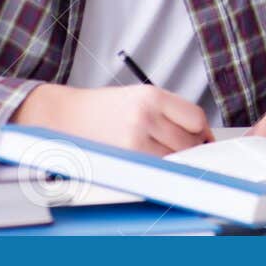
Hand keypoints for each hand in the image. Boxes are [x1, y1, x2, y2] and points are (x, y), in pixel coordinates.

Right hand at [15, 83, 213, 155]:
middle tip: (184, 150)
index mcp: (151, 96)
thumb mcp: (137, 97)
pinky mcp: (124, 158)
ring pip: (175, 157)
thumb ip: (167, 111)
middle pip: (189, 140)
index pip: (195, 117)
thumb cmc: (100, 109)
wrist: (62, 117)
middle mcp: (145, 115)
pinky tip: (153, 165)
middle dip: (191, 147)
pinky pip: (156, 168)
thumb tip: (198, 132)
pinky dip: (160, 169)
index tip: (202, 138)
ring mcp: (135, 138)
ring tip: (164, 156)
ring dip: (176, 160)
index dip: (202, 131)